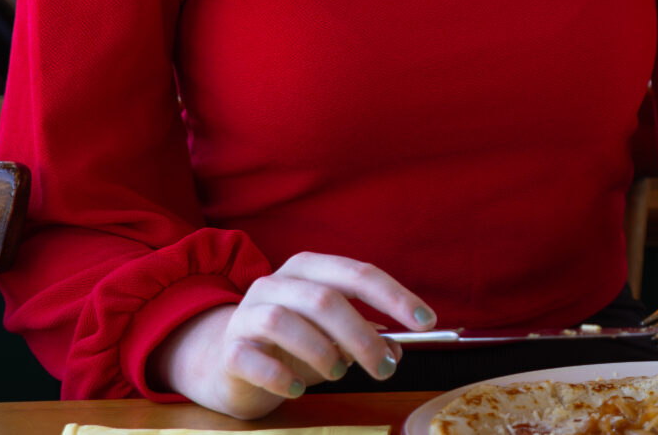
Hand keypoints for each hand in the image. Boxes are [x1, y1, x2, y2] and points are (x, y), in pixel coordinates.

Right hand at [150, 253, 433, 418]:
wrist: (232, 365)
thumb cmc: (294, 345)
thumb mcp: (335, 338)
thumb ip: (366, 337)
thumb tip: (396, 351)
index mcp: (310, 268)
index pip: (358, 273)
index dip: (395, 297)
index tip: (427, 322)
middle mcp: (277, 283)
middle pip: (325, 299)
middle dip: (362, 336)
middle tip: (384, 368)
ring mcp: (247, 313)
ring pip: (286, 322)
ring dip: (322, 352)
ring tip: (338, 373)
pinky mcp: (229, 348)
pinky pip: (253, 358)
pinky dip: (282, 376)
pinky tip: (298, 389)